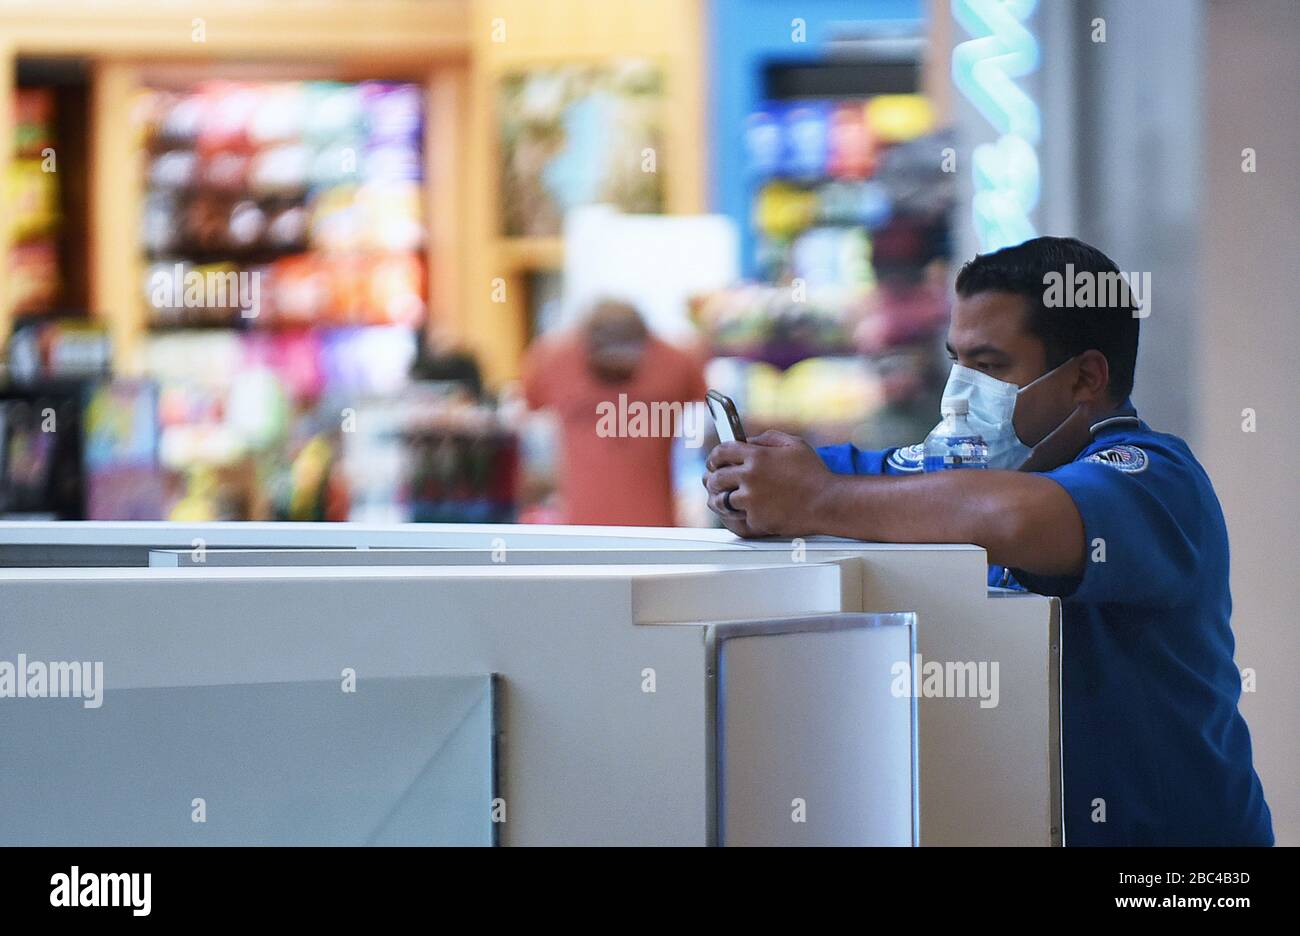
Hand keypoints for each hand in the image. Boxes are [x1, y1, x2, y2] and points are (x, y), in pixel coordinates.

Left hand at [702, 430, 832, 536]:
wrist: (827, 502)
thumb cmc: (814, 473)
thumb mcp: (794, 444)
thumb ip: (767, 438)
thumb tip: (747, 441)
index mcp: (757, 456)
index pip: (721, 452)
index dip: (714, 457)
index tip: (713, 462)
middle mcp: (750, 478)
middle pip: (715, 477)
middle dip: (711, 478)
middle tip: (713, 481)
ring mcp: (751, 501)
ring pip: (719, 500)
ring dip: (717, 499)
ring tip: (719, 498)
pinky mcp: (756, 520)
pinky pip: (735, 519)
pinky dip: (733, 517)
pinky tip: (734, 513)